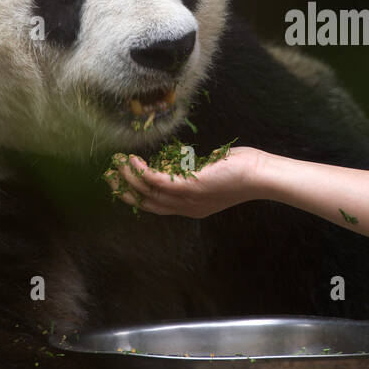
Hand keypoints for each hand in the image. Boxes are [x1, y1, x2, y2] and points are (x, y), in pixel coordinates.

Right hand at [105, 146, 263, 218]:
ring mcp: (188, 199)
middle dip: (125, 191)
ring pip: (148, 192)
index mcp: (193, 207)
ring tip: (116, 165)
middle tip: (108, 178)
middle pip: (147, 203)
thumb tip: (178, 162)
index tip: (122, 184)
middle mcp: (187, 207)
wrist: (260, 175)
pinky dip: (141, 171)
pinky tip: (133, 161)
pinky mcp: (189, 187)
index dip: (137, 196)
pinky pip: (156, 181)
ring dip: (128, 178)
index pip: (158, 205)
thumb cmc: (241, 169)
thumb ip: (193, 173)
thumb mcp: (212, 174)